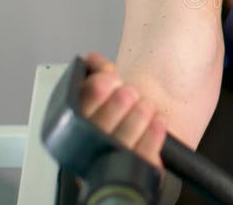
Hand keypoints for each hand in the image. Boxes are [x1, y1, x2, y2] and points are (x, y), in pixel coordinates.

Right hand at [79, 52, 167, 171]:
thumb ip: (99, 73)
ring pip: (120, 145)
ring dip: (136, 119)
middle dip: (116, 106)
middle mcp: (89, 149)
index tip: (109, 79)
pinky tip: (158, 122)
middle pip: (97, 130)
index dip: (92, 95)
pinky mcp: (135, 173)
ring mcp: (111, 164)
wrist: (144, 136)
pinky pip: (143, 160)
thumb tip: (93, 59)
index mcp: (73, 128)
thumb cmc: (122, 112)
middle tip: (129, 93)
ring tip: (146, 105)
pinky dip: (152, 138)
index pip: (76, 111)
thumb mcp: (107, 89)